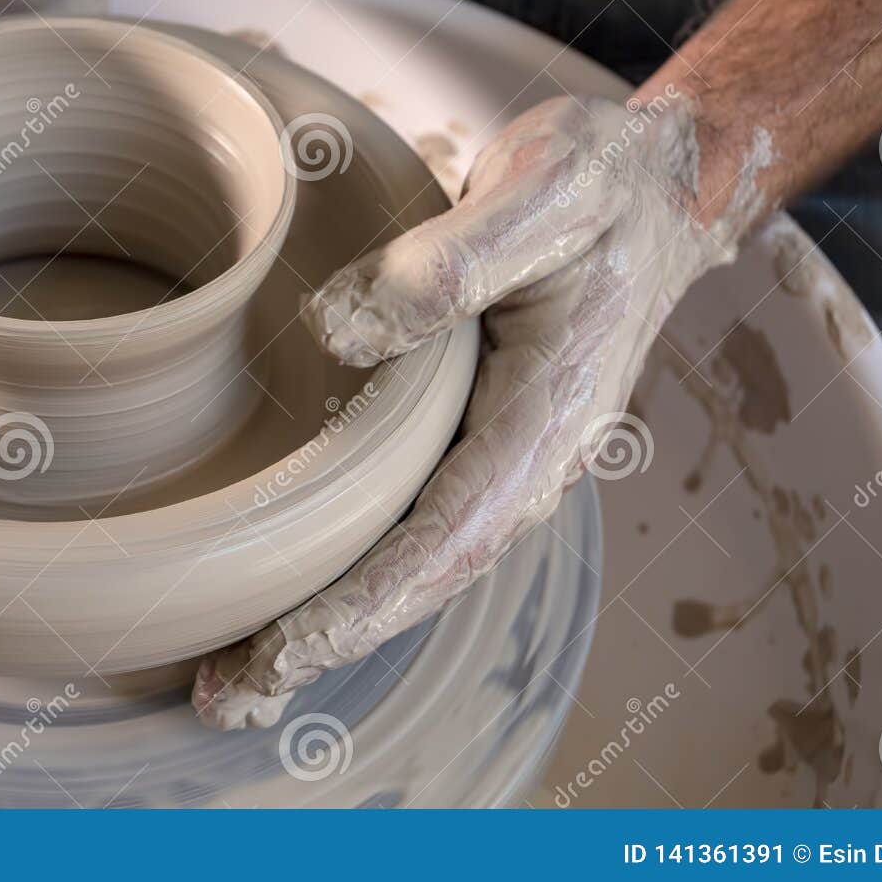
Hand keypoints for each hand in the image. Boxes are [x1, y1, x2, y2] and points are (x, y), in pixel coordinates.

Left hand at [192, 92, 751, 728]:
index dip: (366, 601)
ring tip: (240, 676)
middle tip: (230, 698)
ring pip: (415, 562)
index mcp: (550, 419)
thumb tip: (340, 333)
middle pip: (425, 580)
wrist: (651, 184)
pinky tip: (291, 586)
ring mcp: (503, 454)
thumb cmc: (599, 183)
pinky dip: (350, 568)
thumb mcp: (541, 192)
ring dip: (331, 624)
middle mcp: (530, 459)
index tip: (285, 648)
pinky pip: (411, 521)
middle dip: (328, 644)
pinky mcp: (477, 434)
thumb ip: (450, 262)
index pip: (449, 538)